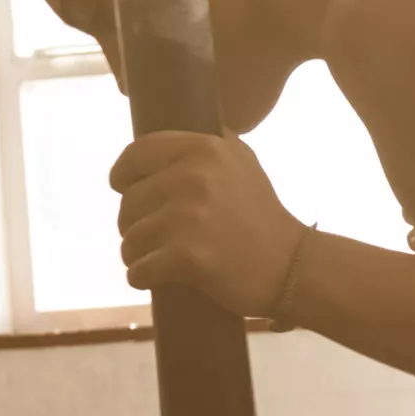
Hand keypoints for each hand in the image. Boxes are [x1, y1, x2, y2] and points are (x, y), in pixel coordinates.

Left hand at [110, 129, 306, 316]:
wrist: (291, 266)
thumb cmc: (263, 216)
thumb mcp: (242, 162)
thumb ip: (207, 143)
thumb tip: (167, 137)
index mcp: (203, 149)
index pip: (137, 154)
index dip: (123, 174)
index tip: (123, 188)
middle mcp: (193, 177)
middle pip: (129, 202)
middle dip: (134, 223)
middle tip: (154, 236)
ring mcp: (188, 217)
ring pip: (130, 239)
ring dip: (136, 254)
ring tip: (156, 258)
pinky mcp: (186, 256)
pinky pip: (138, 268)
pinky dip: (142, 277)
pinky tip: (156, 277)